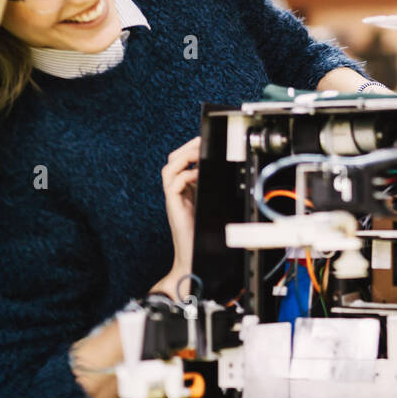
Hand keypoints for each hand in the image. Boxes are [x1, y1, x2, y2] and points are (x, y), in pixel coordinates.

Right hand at [159, 136, 199, 290]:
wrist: (194, 258)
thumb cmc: (203, 235)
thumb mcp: (213, 205)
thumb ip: (214, 189)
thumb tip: (227, 172)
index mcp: (186, 189)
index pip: (183, 161)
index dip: (191, 148)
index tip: (205, 139)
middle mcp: (177, 192)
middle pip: (173, 161)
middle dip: (187, 148)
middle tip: (201, 142)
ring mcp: (174, 199)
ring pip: (169, 169)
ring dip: (184, 157)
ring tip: (198, 153)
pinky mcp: (174, 207)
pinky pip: (173, 184)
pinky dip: (185, 175)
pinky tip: (198, 174)